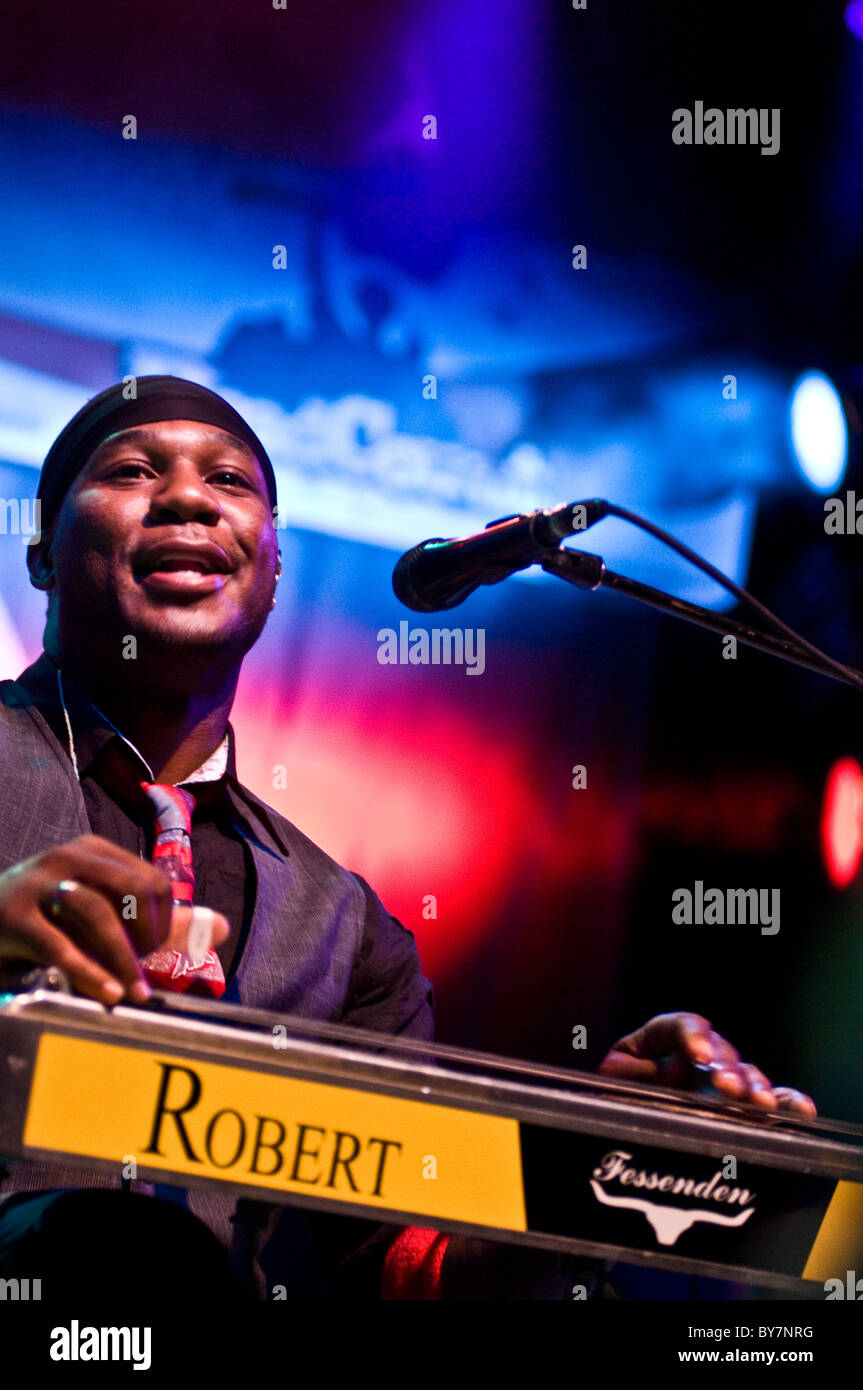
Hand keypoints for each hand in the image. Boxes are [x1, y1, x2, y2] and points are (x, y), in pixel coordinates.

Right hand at [0, 834, 227, 1004]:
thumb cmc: (49, 921)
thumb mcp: (103, 915)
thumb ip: (162, 922)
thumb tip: (224, 927)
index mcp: (97, 853)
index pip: (155, 882)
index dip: (165, 922)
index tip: (155, 953)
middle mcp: (69, 858)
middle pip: (133, 890)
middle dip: (148, 936)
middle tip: (145, 972)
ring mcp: (39, 883)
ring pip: (97, 913)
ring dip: (123, 959)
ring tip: (136, 994)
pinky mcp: (13, 917)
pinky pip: (59, 944)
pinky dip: (88, 972)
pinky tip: (108, 995)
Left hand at [597, 1011, 816, 1115]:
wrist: (612, 1145)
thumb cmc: (608, 1105)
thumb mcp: (612, 1085)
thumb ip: (638, 1075)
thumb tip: (674, 1070)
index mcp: (657, 1042)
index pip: (678, 1025)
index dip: (691, 1034)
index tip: (697, 1055)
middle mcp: (693, 1059)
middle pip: (719, 1051)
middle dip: (726, 1067)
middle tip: (728, 1086)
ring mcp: (718, 1083)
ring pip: (745, 1075)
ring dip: (754, 1087)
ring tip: (759, 1103)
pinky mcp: (739, 1109)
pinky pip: (767, 1101)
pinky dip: (785, 1103)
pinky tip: (800, 1109)